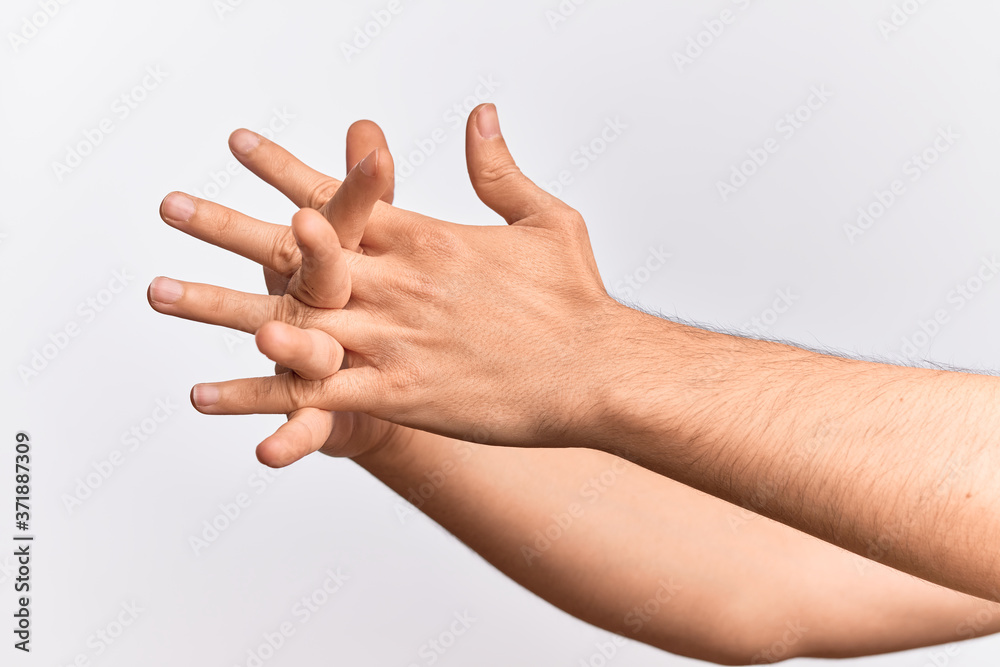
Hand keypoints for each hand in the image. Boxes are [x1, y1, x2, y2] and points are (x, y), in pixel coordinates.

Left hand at [153, 104, 627, 452]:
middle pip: (298, 251)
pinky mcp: (400, 393)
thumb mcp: (546, 219)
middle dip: (229, 226)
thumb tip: (480, 114)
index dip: (287, 167)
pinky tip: (207, 395)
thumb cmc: (577, 298)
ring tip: (158, 291)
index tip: (238, 144)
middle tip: (171, 207)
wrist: (598, 370)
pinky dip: (260, 395)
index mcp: (428, 237)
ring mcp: (394, 338)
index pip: (343, 193)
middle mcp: (399, 281)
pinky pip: (315, 395)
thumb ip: (500, 169)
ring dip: (219, 305)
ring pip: (291, 318)